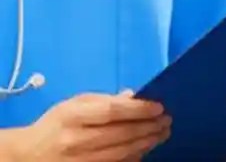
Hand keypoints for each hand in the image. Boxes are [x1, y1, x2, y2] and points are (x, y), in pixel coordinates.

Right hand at [5, 91, 169, 161]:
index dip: (138, 110)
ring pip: (122, 152)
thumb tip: (135, 96)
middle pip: (121, 134)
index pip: (111, 111)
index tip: (159, 107)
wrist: (30, 154)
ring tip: (162, 133)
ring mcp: (81, 160)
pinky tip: (146, 148)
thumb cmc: (58, 123)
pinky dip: (134, 156)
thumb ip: (105, 100)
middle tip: (167, 121)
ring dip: (147, 142)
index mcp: (72, 116)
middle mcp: (76, 140)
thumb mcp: (75, 104)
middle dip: (149, 127)